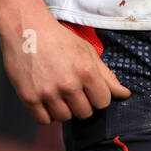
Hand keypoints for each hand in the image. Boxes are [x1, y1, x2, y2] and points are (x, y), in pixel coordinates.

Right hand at [0, 14, 130, 124]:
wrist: (26, 30)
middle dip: (83, 104)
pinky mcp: (29, 98)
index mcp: (86, 71)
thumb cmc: (59, 39)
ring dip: (65, 109)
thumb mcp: (87, 52)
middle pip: (85, 113)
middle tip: (74, 90)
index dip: (98, 97)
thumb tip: (124, 94)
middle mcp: (68, 84)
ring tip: (59, 93)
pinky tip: (47, 100)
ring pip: (65, 118)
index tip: (91, 89)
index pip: (103, 102)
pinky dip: (47, 114)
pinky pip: (44, 121)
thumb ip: (106, 76)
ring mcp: (47, 93)